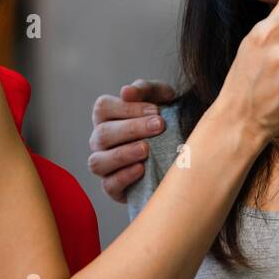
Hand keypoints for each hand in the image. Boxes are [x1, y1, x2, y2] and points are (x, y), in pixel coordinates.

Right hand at [88, 79, 175, 202]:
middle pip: (102, 133)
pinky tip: (142, 169)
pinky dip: (124, 177)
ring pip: (98, 161)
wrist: (181, 152)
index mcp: (106, 116)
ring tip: (146, 149)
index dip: (128, 108)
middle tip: (159, 126)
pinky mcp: (113, 188)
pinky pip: (109, 185)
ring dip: (123, 154)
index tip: (156, 110)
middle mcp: (99, 140)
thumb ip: (146, 90)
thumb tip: (126, 91)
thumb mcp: (161, 98)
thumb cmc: (164, 119)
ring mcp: (103, 165)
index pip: (103, 107)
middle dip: (132, 129)